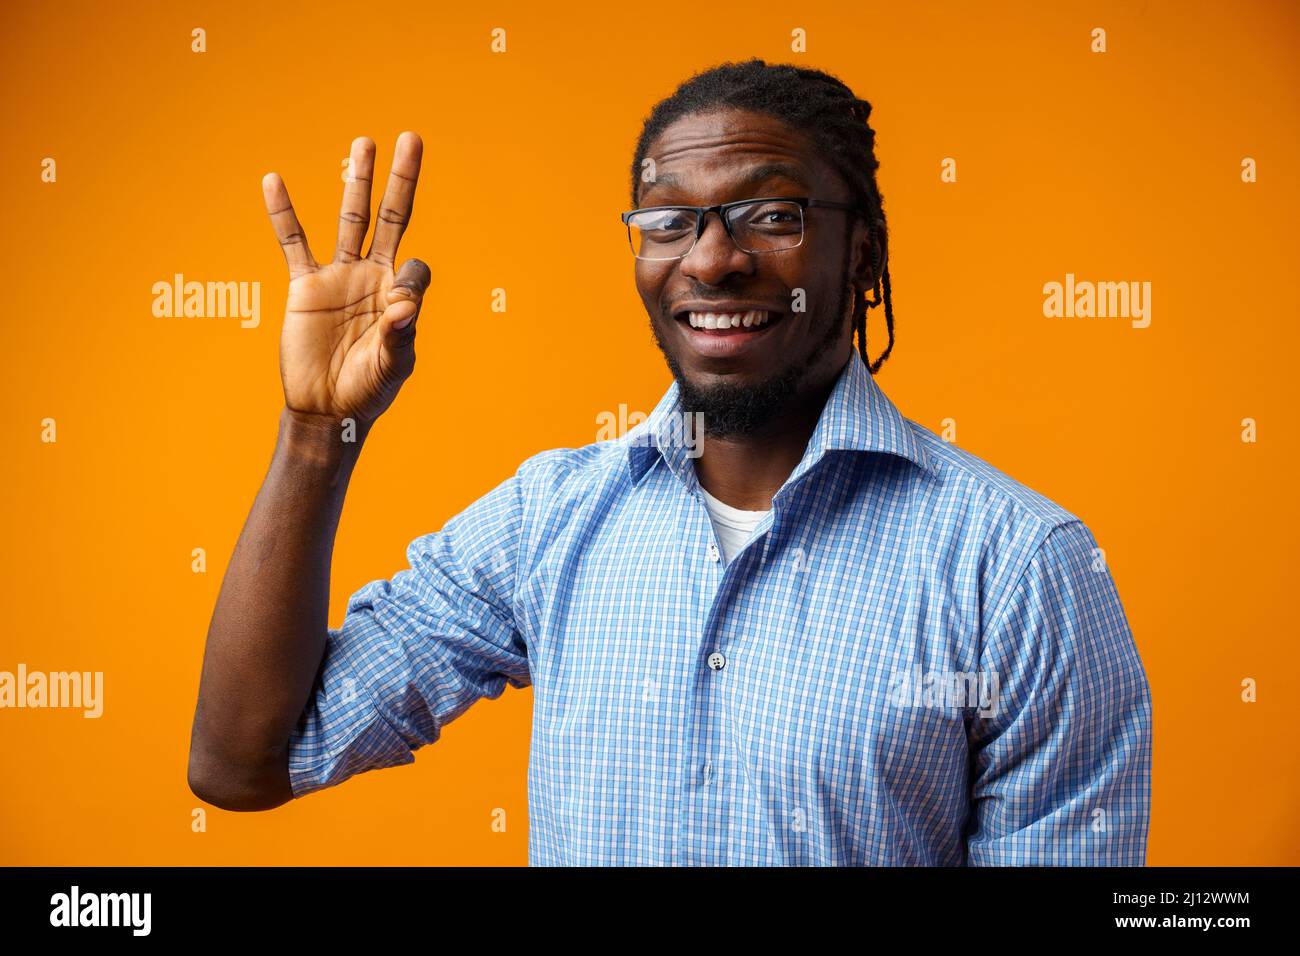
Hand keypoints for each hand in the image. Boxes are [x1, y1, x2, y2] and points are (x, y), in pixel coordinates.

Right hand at [263, 132, 430, 427]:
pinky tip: (273, 180)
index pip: (415, 267)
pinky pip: (292, 242)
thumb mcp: (392, 367)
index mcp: (400, 295)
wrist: (326, 409)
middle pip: (391, 218)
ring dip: (356, 181)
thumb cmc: (367, 390)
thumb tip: (405, 305)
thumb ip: (400, 336)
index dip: (411, 280)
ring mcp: (339, 276)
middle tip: (412, 139)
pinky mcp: (304, 285)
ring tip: (364, 143)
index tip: (397, 308)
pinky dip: (282, 213)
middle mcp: (373, 277)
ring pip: (350, 218)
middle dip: (402, 180)